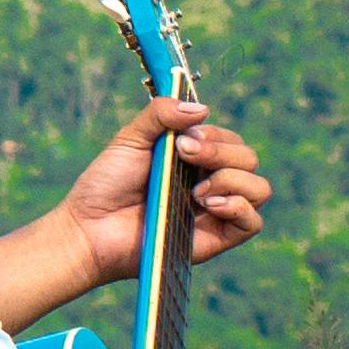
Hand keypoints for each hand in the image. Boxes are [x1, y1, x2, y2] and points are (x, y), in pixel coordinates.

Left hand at [59, 97, 269, 295]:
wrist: (89, 228)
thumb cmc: (106, 185)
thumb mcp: (131, 138)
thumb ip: (161, 114)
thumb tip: (202, 108)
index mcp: (195, 160)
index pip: (231, 140)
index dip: (215, 135)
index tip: (183, 139)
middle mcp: (210, 183)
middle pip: (248, 159)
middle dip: (221, 151)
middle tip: (184, 154)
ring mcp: (215, 212)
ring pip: (259, 188)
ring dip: (233, 179)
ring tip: (196, 189)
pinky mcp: (216, 240)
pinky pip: (252, 222)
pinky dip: (239, 206)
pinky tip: (208, 203)